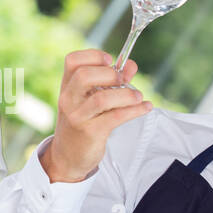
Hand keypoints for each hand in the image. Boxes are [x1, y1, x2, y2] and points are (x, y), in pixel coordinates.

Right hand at [41, 50, 151, 183]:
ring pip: (101, 99)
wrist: (67, 157)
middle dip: (110, 74)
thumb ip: (110, 81)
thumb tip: (131, 65)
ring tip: (138, 97)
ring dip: (126, 95)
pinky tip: (145, 107)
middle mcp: (69, 100)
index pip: (72, 61)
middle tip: (123, 81)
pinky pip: (115, 117)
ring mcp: (78, 117)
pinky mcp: (90, 133)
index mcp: (67, 87)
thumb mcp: (90, 99)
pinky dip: (135, 110)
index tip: (110, 60)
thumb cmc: (81, 123)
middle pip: (84, 76)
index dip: (93, 55)